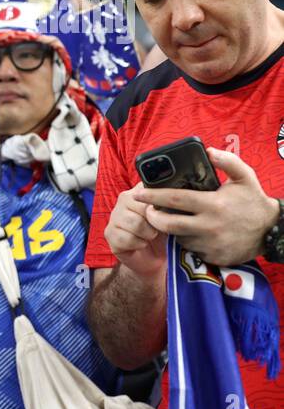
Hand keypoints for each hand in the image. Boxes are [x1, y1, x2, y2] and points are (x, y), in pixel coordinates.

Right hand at [103, 182, 167, 279]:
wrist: (156, 257)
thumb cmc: (164, 233)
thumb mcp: (172, 216)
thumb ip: (169, 205)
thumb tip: (170, 202)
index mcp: (141, 191)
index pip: (150, 192)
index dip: (161, 206)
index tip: (167, 215)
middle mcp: (124, 199)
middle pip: (143, 208)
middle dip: (155, 223)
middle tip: (158, 229)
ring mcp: (114, 216)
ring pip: (135, 223)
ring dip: (147, 235)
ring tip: (150, 237)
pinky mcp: (109, 233)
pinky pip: (125, 238)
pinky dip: (138, 244)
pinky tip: (140, 244)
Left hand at [132, 148, 276, 266]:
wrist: (272, 231)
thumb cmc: (253, 201)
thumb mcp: (245, 177)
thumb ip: (228, 161)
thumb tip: (209, 151)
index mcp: (213, 204)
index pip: (174, 199)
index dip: (153, 196)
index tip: (138, 192)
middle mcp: (209, 226)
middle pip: (167, 224)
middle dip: (152, 216)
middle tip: (148, 210)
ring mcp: (210, 244)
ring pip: (178, 237)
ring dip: (171, 228)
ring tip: (175, 218)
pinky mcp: (212, 258)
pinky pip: (191, 249)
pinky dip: (187, 240)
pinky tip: (192, 232)